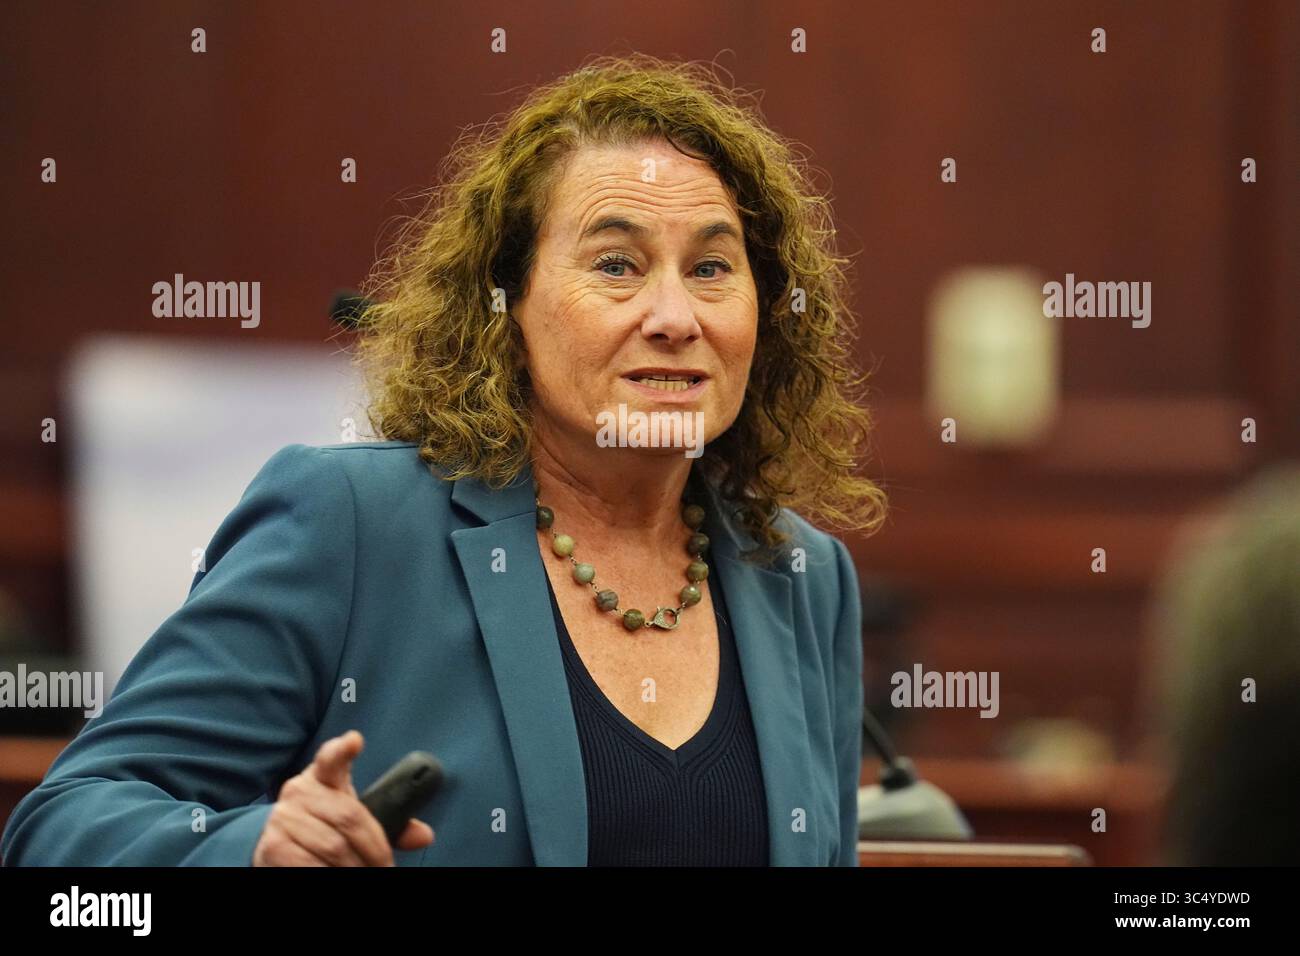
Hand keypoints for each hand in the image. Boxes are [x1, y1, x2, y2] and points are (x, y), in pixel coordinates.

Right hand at [253, 730, 435, 865]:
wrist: (277, 845)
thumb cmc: (323, 826)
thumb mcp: (351, 816)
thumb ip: (385, 821)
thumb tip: (423, 835)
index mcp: (322, 776)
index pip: (331, 758)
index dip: (342, 749)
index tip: (354, 741)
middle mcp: (299, 791)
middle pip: (349, 818)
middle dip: (374, 849)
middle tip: (385, 867)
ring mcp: (283, 818)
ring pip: (334, 847)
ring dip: (356, 867)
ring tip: (365, 873)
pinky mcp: (273, 847)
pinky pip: (311, 866)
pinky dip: (331, 875)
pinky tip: (337, 875)